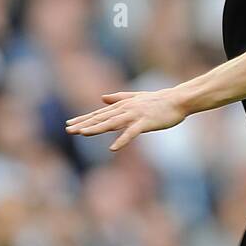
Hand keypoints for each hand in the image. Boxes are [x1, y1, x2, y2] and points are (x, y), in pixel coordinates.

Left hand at [66, 89, 188, 150]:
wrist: (178, 100)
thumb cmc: (159, 100)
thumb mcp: (136, 97)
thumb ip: (119, 97)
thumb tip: (102, 97)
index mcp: (122, 106)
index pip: (99, 114)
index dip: (83, 119)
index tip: (69, 124)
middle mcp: (125, 109)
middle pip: (101, 118)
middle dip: (84, 124)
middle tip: (68, 130)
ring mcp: (135, 115)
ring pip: (112, 123)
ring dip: (97, 128)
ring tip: (82, 133)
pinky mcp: (145, 122)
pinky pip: (132, 133)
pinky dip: (122, 140)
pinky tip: (113, 148)